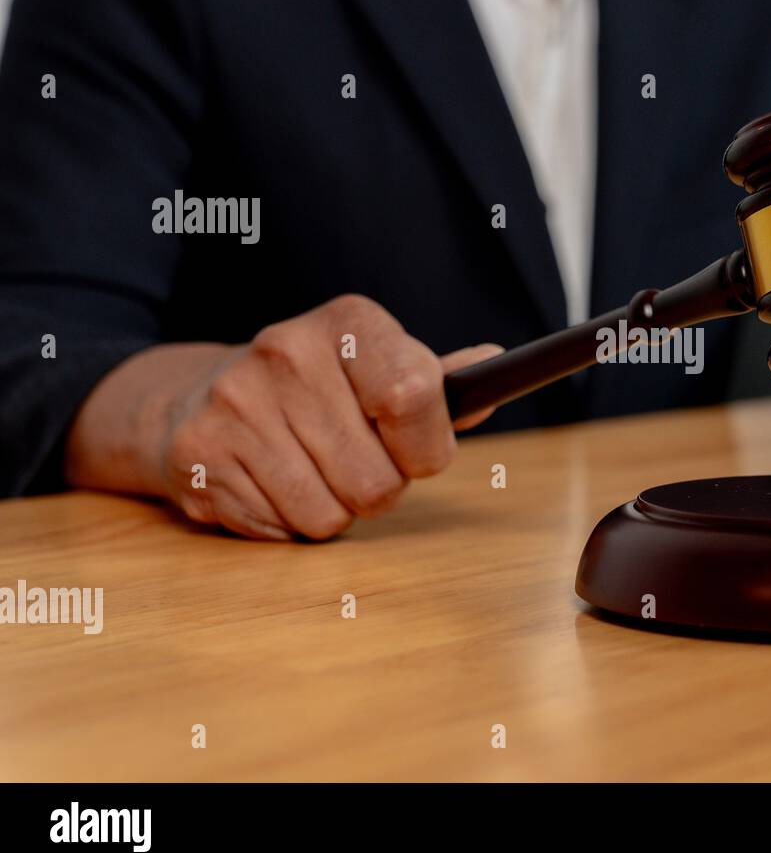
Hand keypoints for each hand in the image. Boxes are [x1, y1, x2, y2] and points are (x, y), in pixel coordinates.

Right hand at [66, 294, 501, 539]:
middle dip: (377, 488)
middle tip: (352, 461)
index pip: (415, 395)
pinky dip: (284, 523)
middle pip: (377, 480)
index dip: (427, 445)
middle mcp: (287, 352)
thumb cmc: (317, 392)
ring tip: (308, 471)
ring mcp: (236, 403)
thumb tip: (495, 366)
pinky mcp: (199, 454)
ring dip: (331, 510)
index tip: (418, 451)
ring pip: (329, 515)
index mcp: (348, 322)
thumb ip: (438, 381)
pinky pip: (280, 530)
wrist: (194, 397)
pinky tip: (268, 483)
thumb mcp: (378, 368)